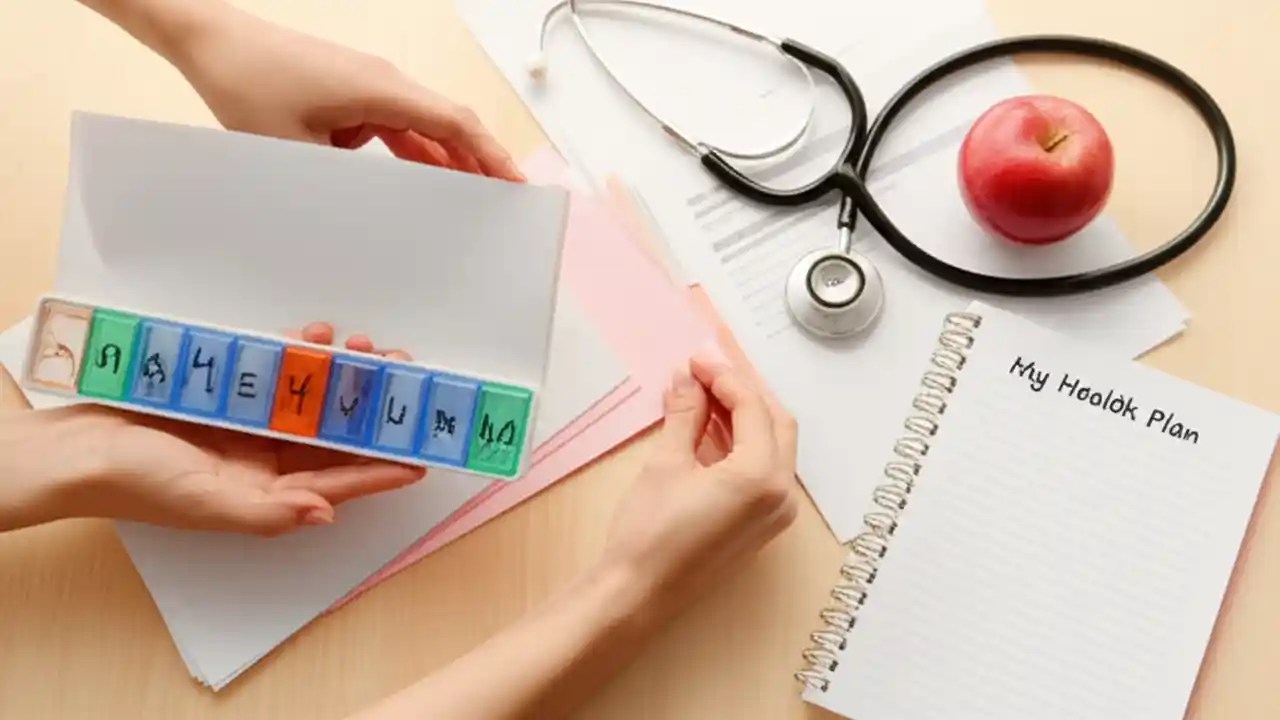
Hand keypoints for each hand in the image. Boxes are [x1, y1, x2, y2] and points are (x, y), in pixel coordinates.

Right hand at [1, 322, 423, 535]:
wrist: (72, 447)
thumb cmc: (133, 483)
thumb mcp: (205, 502)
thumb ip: (269, 511)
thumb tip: (327, 513)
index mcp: (265, 493)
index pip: (338, 480)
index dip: (381, 469)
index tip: (422, 456)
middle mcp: (263, 462)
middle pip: (332, 435)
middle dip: (370, 408)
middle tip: (403, 378)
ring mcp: (246, 426)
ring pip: (309, 400)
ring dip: (340, 376)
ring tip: (369, 350)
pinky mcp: (226, 394)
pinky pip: (273, 372)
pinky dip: (296, 354)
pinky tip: (316, 337)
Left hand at [169, 2, 523, 179]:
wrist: (213, 39)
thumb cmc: (248, 80)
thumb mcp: (294, 148)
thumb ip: (342, 183)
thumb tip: (375, 217)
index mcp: (381, 89)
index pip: (455, 124)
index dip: (491, 156)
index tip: (516, 183)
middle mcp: (385, 83)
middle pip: (448, 126)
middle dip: (478, 163)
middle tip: (502, 202)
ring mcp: (370, 87)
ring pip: (423, 128)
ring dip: (446, 161)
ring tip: (469, 201)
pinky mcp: (354, 94)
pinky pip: (395, 127)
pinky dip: (413, 154)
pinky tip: (419, 182)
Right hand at [600, 354, 798, 612]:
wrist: (638, 594)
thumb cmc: (649, 534)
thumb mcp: (666, 463)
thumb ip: (685, 414)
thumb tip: (687, 380)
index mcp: (762, 476)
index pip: (752, 407)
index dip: (724, 376)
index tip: (697, 359)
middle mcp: (781, 494)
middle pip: (774, 422)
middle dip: (742, 391)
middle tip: (706, 371)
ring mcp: (775, 513)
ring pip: (772, 446)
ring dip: (743, 417)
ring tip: (704, 394)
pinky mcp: (761, 524)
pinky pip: (763, 471)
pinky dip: (742, 445)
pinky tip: (711, 429)